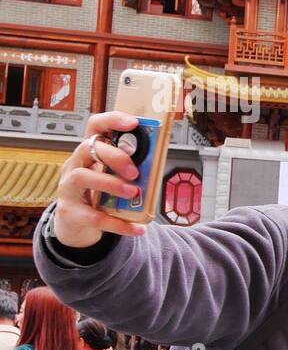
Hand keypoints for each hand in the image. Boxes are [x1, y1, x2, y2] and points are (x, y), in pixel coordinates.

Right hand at [51, 112, 147, 248]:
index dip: (112, 120)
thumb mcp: (113, 177)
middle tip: (135, 172)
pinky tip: (138, 229)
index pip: (94, 126)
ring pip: (82, 176)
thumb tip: (157, 166)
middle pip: (88, 148)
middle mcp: (75, 165)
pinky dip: (119, 224)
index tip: (133, 123)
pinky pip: (94, 217)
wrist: (76, 222)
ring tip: (133, 192)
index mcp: (89, 153)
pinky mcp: (70, 212)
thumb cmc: (98, 192)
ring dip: (111, 183)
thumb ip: (131, 170)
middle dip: (115, 156)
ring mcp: (69, 188)